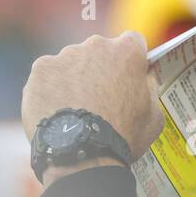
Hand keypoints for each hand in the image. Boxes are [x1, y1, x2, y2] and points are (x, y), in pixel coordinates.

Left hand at [21, 32, 164, 158]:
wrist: (82, 155)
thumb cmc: (122, 137)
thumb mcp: (154, 116)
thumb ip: (150, 88)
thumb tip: (146, 78)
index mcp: (127, 52)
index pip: (132, 41)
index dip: (130, 59)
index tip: (126, 75)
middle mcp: (95, 45)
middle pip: (98, 51)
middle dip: (99, 69)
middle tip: (98, 99)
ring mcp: (65, 56)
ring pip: (70, 63)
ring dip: (73, 79)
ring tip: (74, 111)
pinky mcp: (41, 69)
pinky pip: (48, 76)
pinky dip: (50, 90)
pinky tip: (56, 111)